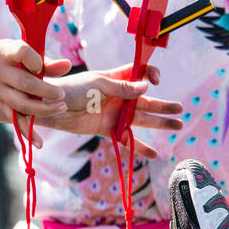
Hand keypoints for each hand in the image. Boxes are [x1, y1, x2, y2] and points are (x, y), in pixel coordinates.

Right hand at [0, 39, 68, 125]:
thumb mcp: (19, 50)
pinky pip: (13, 119)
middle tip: (61, 94)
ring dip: (44, 109)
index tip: (41, 66)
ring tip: (61, 107)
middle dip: (47, 91)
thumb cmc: (3, 55)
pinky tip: (39, 143)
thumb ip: (45, 60)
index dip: (37, 61)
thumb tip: (68, 65)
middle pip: (25, 84)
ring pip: (21, 104)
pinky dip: (26, 132)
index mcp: (4, 52)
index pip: (22, 53)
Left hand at [33, 64, 183, 158]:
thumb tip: (146, 87)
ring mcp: (113, 113)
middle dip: (163, 105)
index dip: (149, 75)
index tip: (154, 82)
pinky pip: (125, 138)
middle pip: (145, 100)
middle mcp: (117, 96)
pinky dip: (138, 146)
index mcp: (115, 79)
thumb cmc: (70, 89)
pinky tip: (154, 154)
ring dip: (158, 123)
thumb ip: (121, 87)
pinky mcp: (105, 129)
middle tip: (181, 110)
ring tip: (177, 126)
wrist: (48, 107)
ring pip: (141, 119)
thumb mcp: (96, 84)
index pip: (139, 74)